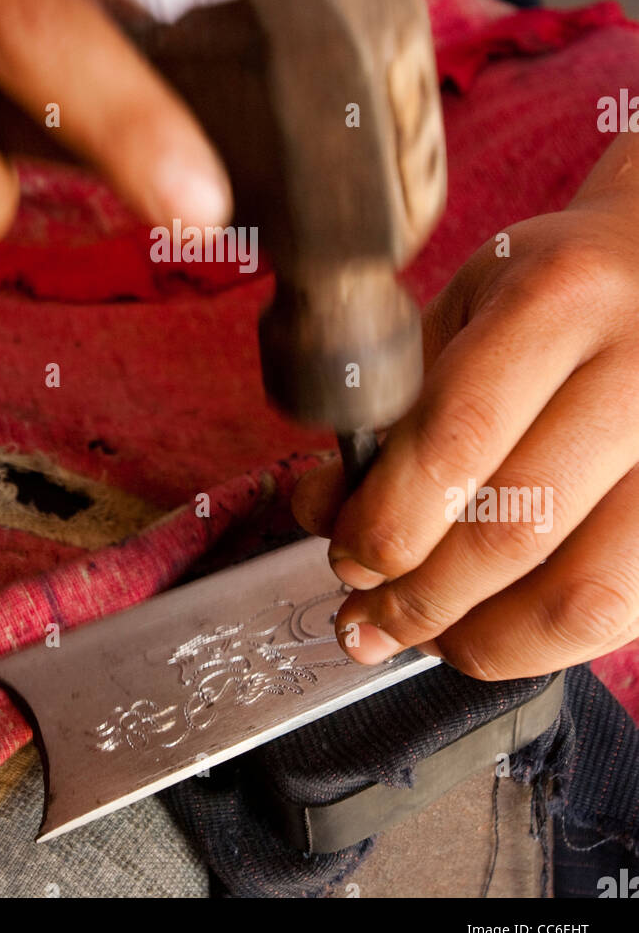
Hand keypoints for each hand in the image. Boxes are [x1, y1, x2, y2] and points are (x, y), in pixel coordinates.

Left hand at [293, 131, 638, 678]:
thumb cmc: (553, 290)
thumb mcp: (463, 311)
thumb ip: (395, 409)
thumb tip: (325, 510)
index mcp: (561, 300)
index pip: (458, 434)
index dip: (388, 518)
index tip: (347, 555)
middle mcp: (638, 373)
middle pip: (516, 527)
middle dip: (420, 595)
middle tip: (366, 613)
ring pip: (585, 595)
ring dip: (484, 640)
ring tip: (424, 637)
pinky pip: (625, 614)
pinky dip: (545, 642)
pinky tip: (492, 630)